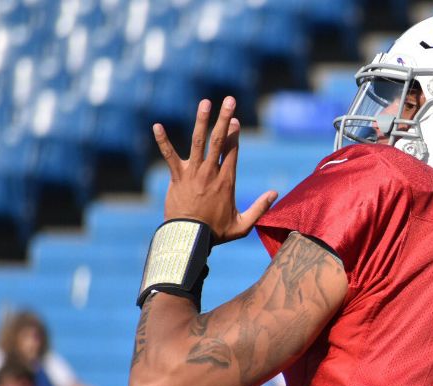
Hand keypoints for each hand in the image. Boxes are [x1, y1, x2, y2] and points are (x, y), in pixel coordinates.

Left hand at [153, 97, 277, 243]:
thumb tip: (275, 193)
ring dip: (201, 120)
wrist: (189, 238)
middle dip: (225, 118)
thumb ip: (260, 208)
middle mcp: (210, 173)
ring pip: (198, 142)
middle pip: (219, 140)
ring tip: (205, 102)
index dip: (234, 134)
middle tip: (229, 100)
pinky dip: (163, 141)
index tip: (235, 120)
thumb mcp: (243, 225)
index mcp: (226, 181)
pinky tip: (156, 126)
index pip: (232, 151)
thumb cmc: (216, 232)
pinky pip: (169, 155)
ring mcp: (192, 173)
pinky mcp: (176, 177)